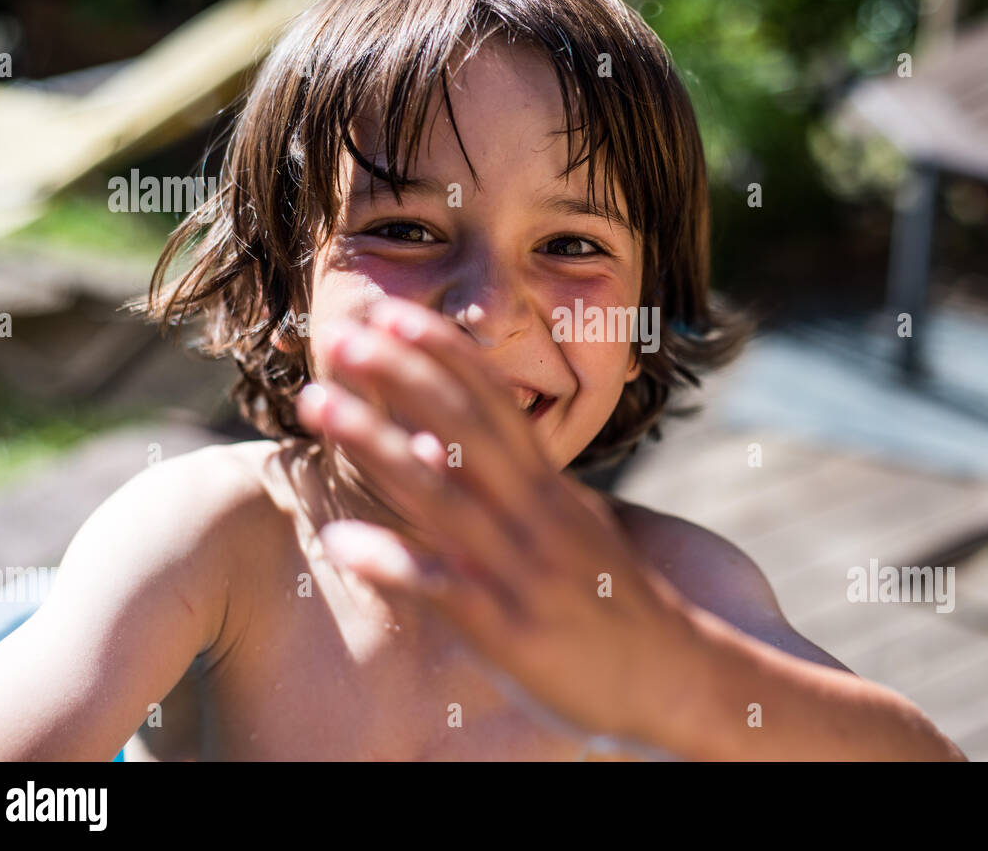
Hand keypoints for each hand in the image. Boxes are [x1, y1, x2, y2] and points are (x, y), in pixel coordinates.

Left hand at [295, 298, 704, 744]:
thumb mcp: (566, 527)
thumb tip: (430, 438)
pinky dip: (392, 561)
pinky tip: (340, 541)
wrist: (671, 675)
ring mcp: (522, 568)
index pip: (493, 401)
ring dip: (375, 443)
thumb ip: (505, 484)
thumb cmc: (610, 599)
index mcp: (547, 487)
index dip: (443, 352)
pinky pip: (443, 586)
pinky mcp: (509, 627)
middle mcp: (536, 514)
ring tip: (316, 404)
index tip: (393, 312)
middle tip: (342, 333)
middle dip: (400, 375)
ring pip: (441, 494)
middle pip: (463, 427)